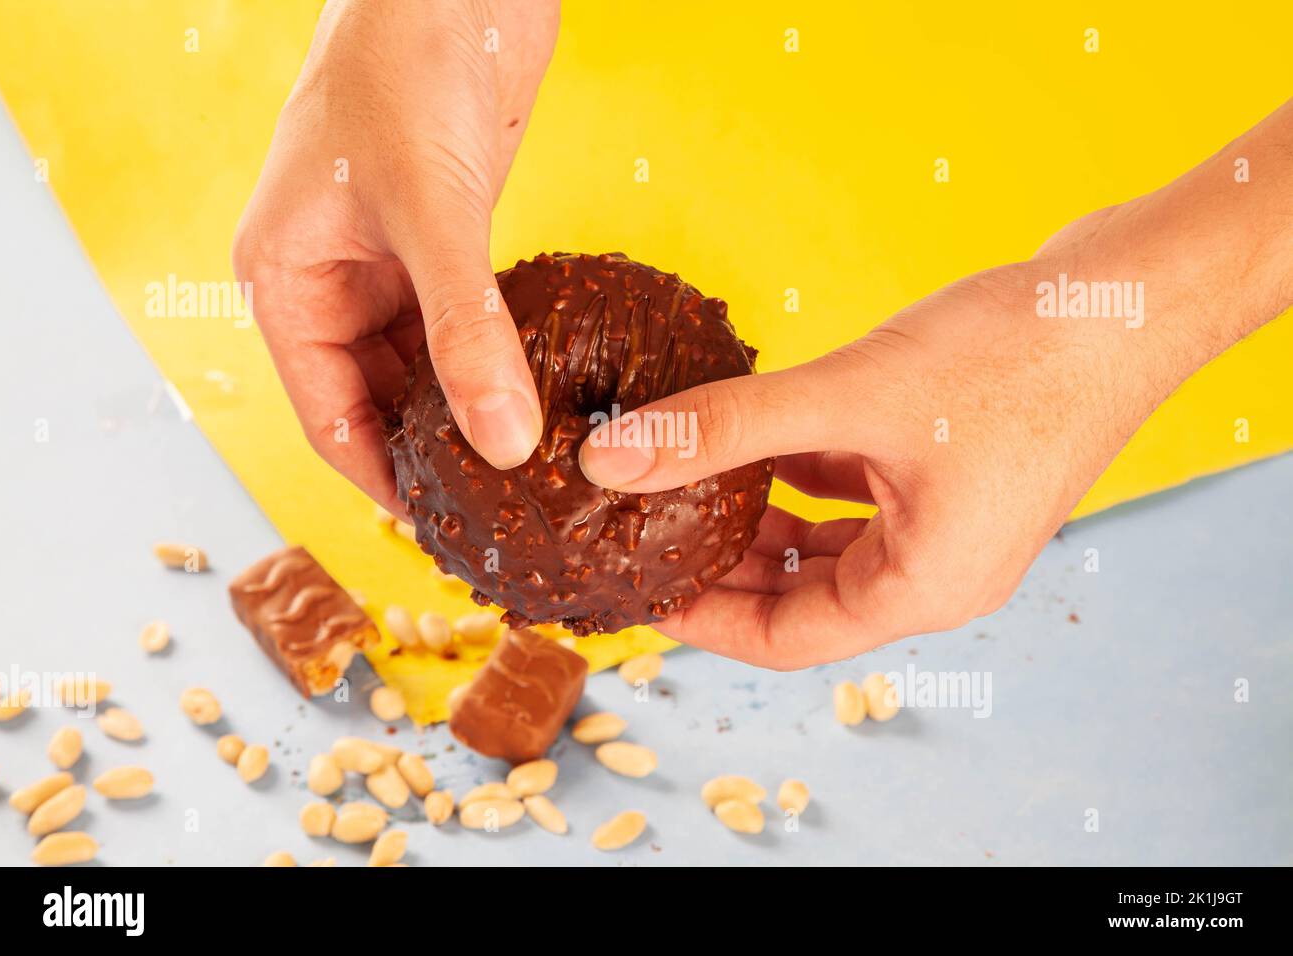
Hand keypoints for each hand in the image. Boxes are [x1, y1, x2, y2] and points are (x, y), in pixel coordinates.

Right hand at [233, 0, 559, 512]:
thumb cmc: (404, 70)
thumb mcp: (433, 215)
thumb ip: (467, 331)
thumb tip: (504, 441)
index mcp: (286, 283)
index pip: (330, 417)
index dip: (384, 481)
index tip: (442, 531)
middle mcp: (330, 284)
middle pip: (378, 402)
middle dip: (434, 456)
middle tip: (498, 514)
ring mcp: (387, 266)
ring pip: (425, 370)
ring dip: (471, 413)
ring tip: (526, 474)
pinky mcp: (441, 245)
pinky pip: (462, 327)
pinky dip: (495, 363)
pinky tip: (539, 398)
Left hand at [579, 99, 1292, 668]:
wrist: (1131, 295)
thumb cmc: (1017, 358)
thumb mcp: (847, 397)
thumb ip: (722, 429)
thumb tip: (609, 463)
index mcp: (922, 589)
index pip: (782, 639)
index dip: (701, 620)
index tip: (636, 588)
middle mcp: (935, 572)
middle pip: (800, 595)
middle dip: (721, 566)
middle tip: (644, 533)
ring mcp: (946, 523)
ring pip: (825, 540)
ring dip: (758, 515)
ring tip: (684, 484)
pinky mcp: (950, 472)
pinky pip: (854, 491)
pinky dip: (801, 471)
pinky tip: (755, 434)